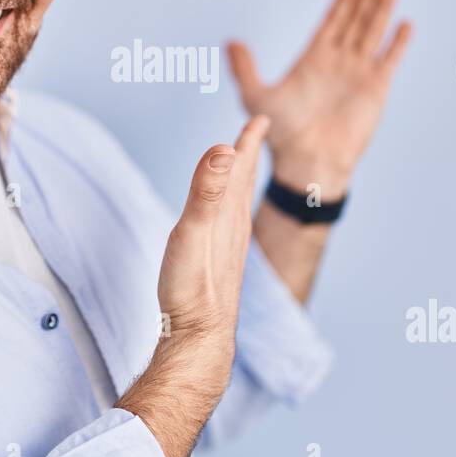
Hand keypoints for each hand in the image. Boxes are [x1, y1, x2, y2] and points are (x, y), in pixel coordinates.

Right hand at [117, 115, 268, 456]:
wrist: (198, 339)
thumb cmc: (194, 288)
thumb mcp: (195, 231)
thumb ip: (208, 190)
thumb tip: (224, 147)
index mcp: (230, 214)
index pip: (240, 168)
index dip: (247, 141)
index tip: (260, 117)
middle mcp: (233, 228)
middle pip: (241, 182)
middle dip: (244, 154)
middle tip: (252, 132)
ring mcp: (227, 248)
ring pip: (235, 204)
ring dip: (236, 180)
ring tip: (236, 169)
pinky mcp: (216, 265)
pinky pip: (224, 225)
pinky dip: (224, 208)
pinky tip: (220, 221)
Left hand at [226, 0, 411, 198]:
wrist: (307, 160)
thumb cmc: (280, 133)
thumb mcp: (255, 96)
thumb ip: (244, 68)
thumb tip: (230, 42)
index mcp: (313, 59)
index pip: (331, 21)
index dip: (342, 0)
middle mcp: (338, 62)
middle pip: (355, 21)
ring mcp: (358, 74)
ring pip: (373, 33)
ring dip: (382, 9)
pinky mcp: (376, 89)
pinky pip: (389, 59)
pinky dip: (398, 42)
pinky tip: (405, 23)